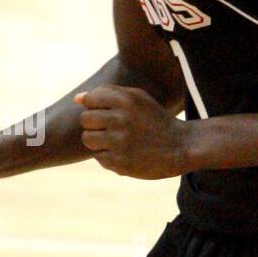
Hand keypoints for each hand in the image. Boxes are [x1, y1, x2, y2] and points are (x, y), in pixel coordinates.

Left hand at [76, 86, 193, 178]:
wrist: (180, 147)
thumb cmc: (155, 119)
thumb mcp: (138, 99)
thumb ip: (108, 93)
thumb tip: (77, 99)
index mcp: (126, 100)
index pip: (89, 100)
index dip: (95, 106)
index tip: (107, 112)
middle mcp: (121, 120)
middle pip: (85, 119)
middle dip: (94, 124)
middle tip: (111, 128)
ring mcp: (120, 142)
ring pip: (87, 139)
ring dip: (97, 140)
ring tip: (115, 140)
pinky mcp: (120, 163)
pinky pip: (98, 157)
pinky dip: (107, 155)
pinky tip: (123, 152)